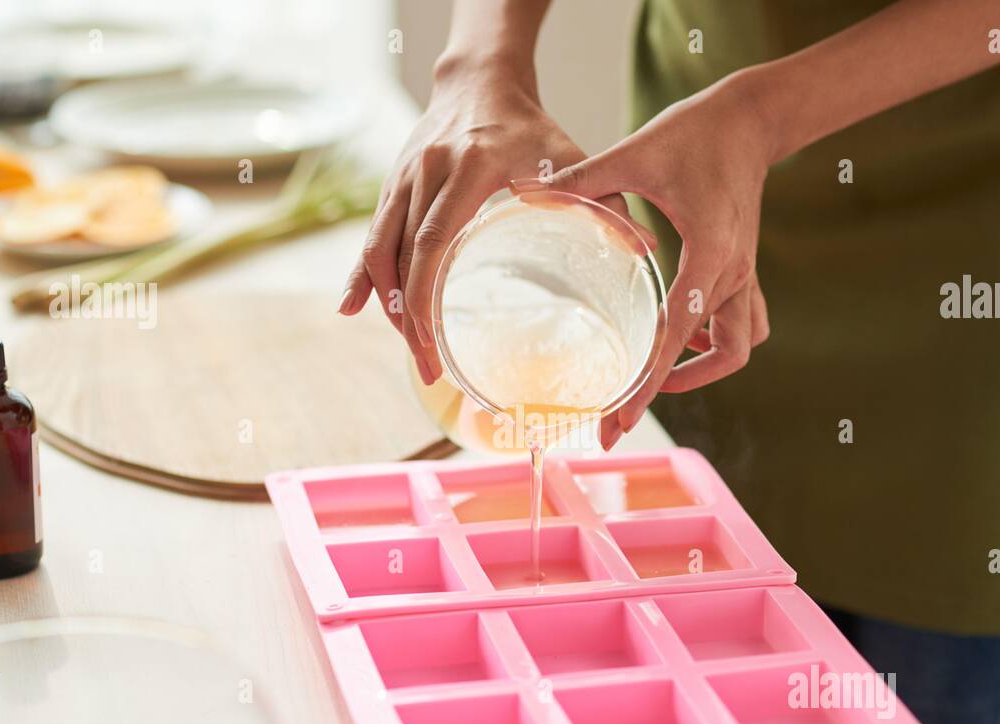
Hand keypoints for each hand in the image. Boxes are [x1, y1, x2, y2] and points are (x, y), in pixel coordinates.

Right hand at [339, 57, 653, 384]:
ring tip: (411, 350)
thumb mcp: (570, 156)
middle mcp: (426, 171)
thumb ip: (604, 202)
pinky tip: (352, 309)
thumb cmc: (529, 125)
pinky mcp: (390, 185)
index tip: (434, 344)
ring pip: (379, 251)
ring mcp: (401, 178)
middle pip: (401, 257)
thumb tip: (646, 251)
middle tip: (430, 368)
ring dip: (388, 305)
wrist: (479, 79)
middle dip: (409, 320)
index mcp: (469, 168)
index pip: (434, 243)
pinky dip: (361, 276)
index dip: (426, 299)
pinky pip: (372, 237)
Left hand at [516, 73, 772, 449]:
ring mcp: (746, 274)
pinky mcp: (745, 270)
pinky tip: (681, 339)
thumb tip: (524, 193)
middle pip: (720, 358)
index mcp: (711, 252)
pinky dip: (713, 342)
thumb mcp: (634, 152)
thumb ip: (581, 180)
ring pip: (739, 347)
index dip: (648, 382)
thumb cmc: (696, 132)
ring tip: (654, 380)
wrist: (752, 118)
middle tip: (621, 414)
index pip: (677, 333)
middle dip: (673, 390)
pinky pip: (743, 325)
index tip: (619, 419)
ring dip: (703, 369)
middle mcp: (735, 272)